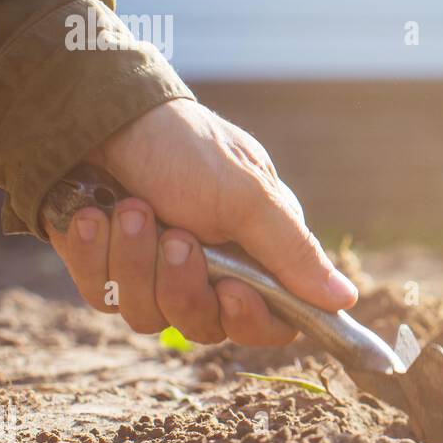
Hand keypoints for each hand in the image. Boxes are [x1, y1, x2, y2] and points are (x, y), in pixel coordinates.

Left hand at [45, 99, 356, 345]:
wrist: (100, 116)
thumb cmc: (186, 148)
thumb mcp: (248, 197)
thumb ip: (294, 251)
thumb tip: (347, 299)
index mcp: (259, 253)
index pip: (271, 323)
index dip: (251, 320)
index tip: (232, 291)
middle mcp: (212, 270)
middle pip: (204, 326)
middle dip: (183, 283)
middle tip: (175, 235)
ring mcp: (156, 275)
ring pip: (149, 315)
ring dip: (135, 260)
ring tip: (131, 207)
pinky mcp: (108, 271)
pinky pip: (102, 295)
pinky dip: (94, 252)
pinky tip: (95, 213)